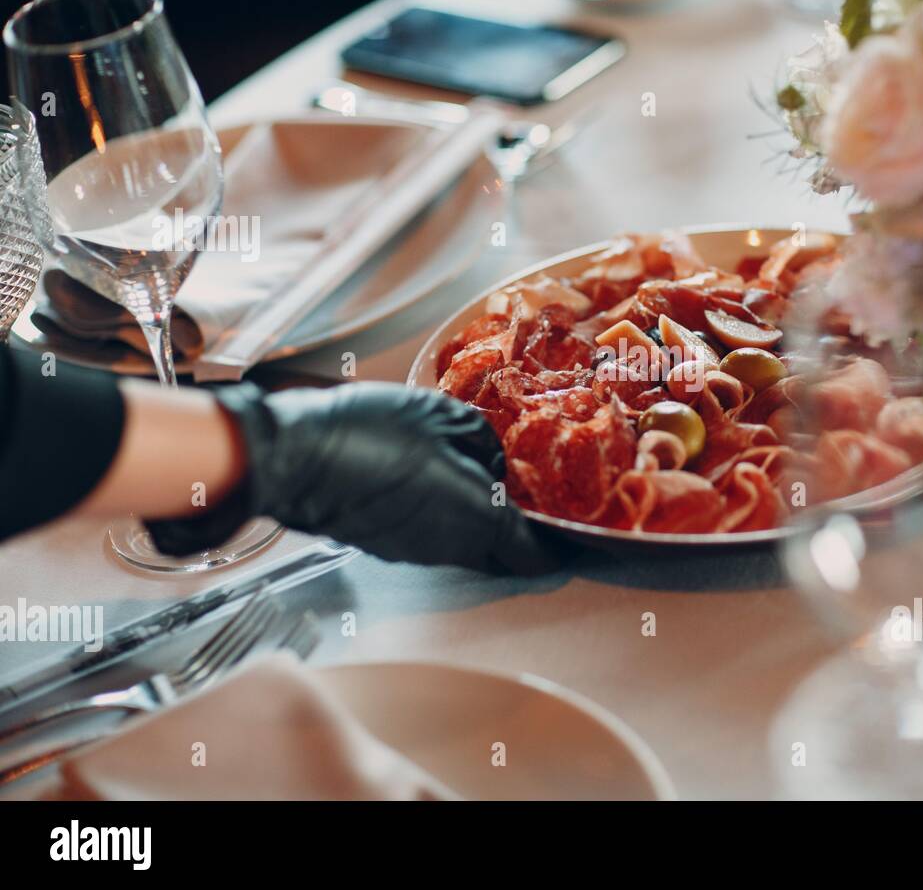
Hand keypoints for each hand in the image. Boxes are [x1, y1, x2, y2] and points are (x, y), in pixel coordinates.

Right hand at [147, 383, 542, 573]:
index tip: (575, 536)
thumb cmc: (372, 432)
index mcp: (478, 521)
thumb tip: (494, 464)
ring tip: (489, 486)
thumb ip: (483, 443)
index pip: (535, 556)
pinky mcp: (388, 545)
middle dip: (525, 539)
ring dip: (485, 528)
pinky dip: (451, 522)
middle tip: (536, 505)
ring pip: (469, 549)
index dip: (560, 549)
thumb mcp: (444, 416)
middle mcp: (452, 549)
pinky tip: (443, 486)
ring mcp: (417, 552)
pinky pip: (436, 540)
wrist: (294, 457)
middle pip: (505, 558)